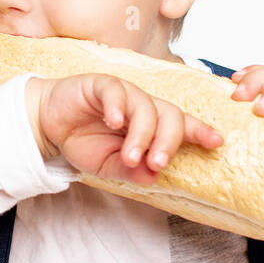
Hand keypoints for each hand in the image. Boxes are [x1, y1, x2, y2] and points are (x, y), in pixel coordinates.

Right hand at [27, 74, 222, 185]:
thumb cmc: (82, 142)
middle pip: (170, 116)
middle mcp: (142, 107)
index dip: (199, 132)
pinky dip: (117, 107)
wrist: (47, 126)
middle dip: (168, 141)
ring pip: (146, 108)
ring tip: (129, 156)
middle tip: (157, 163)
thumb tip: (153, 177)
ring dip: (141, 135)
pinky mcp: (100, 85)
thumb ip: (130, 171)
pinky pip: (115, 92)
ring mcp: (124, 94)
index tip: (215, 143)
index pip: (180, 126)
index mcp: (149, 126)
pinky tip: (113, 122)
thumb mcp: (107, 166)